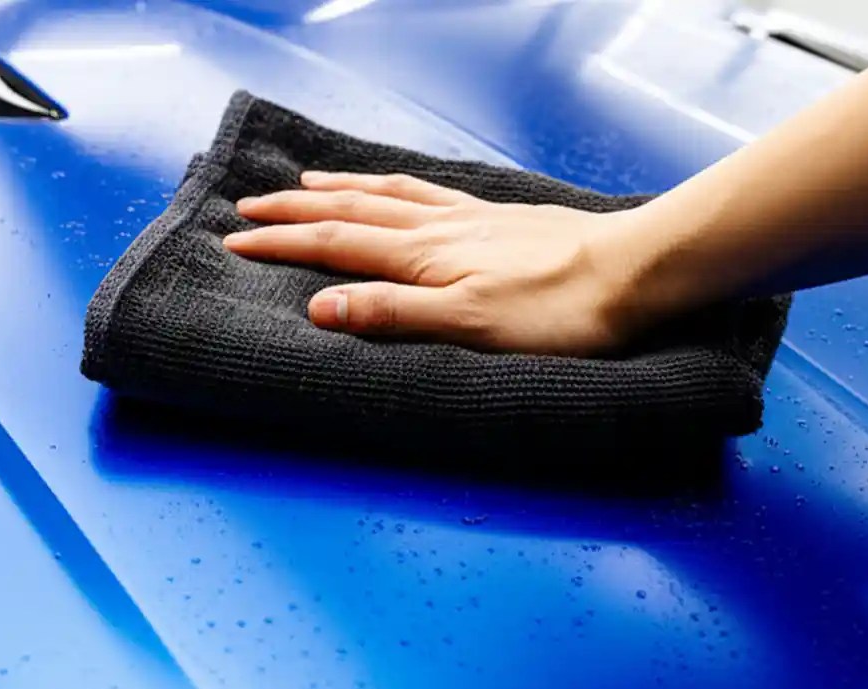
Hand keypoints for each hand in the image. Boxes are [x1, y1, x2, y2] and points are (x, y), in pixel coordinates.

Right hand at [223, 170, 656, 356]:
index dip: (282, 243)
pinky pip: (430, 192)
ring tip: (308, 183)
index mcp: (424, 257)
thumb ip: (393, 313)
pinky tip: (400, 187)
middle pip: (352, 212)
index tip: (234, 240)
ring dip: (341, 190)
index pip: (336, 245)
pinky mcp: (499, 218)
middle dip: (296, 211)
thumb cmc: (556, 312)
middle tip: (250, 204)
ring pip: (389, 196)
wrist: (632, 273)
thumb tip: (319, 305)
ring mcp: (470, 219)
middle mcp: (439, 229)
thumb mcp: (468, 326)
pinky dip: (397, 185)